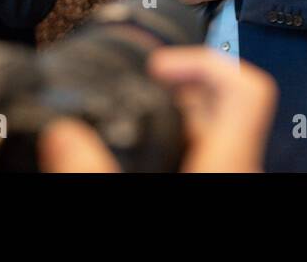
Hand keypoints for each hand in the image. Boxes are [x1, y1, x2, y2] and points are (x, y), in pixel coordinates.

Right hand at [37, 49, 276, 172]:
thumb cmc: (170, 248)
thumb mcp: (119, 194)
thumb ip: (89, 168)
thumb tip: (60, 131)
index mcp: (229, 160)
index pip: (246, 88)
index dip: (205, 62)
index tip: (159, 65)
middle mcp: (238, 166)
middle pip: (220, 106)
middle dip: (174, 91)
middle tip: (131, 89)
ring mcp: (229, 175)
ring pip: (208, 133)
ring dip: (170, 119)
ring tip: (125, 118)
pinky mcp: (216, 184)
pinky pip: (201, 155)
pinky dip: (172, 144)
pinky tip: (136, 155)